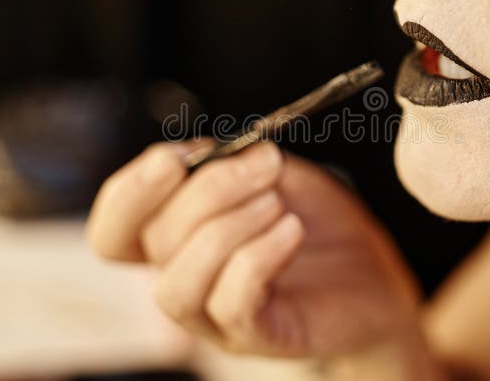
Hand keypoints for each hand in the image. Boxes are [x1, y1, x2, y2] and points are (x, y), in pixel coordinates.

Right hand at [86, 140, 421, 358]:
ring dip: (226, 228)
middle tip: (265, 164)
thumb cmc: (317, 222)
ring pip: (178, 283)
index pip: (113, 230)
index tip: (184, 154)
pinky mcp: (259, 335)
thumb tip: (202, 153)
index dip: (132, 191)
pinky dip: (258, 257)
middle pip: (154, 241)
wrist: (376, 273)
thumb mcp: (272, 176)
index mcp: (178, 239)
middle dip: (209, 190)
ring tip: (276, 204)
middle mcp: (186, 280)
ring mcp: (217, 317)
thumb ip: (231, 162)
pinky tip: (290, 230)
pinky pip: (233, 304)